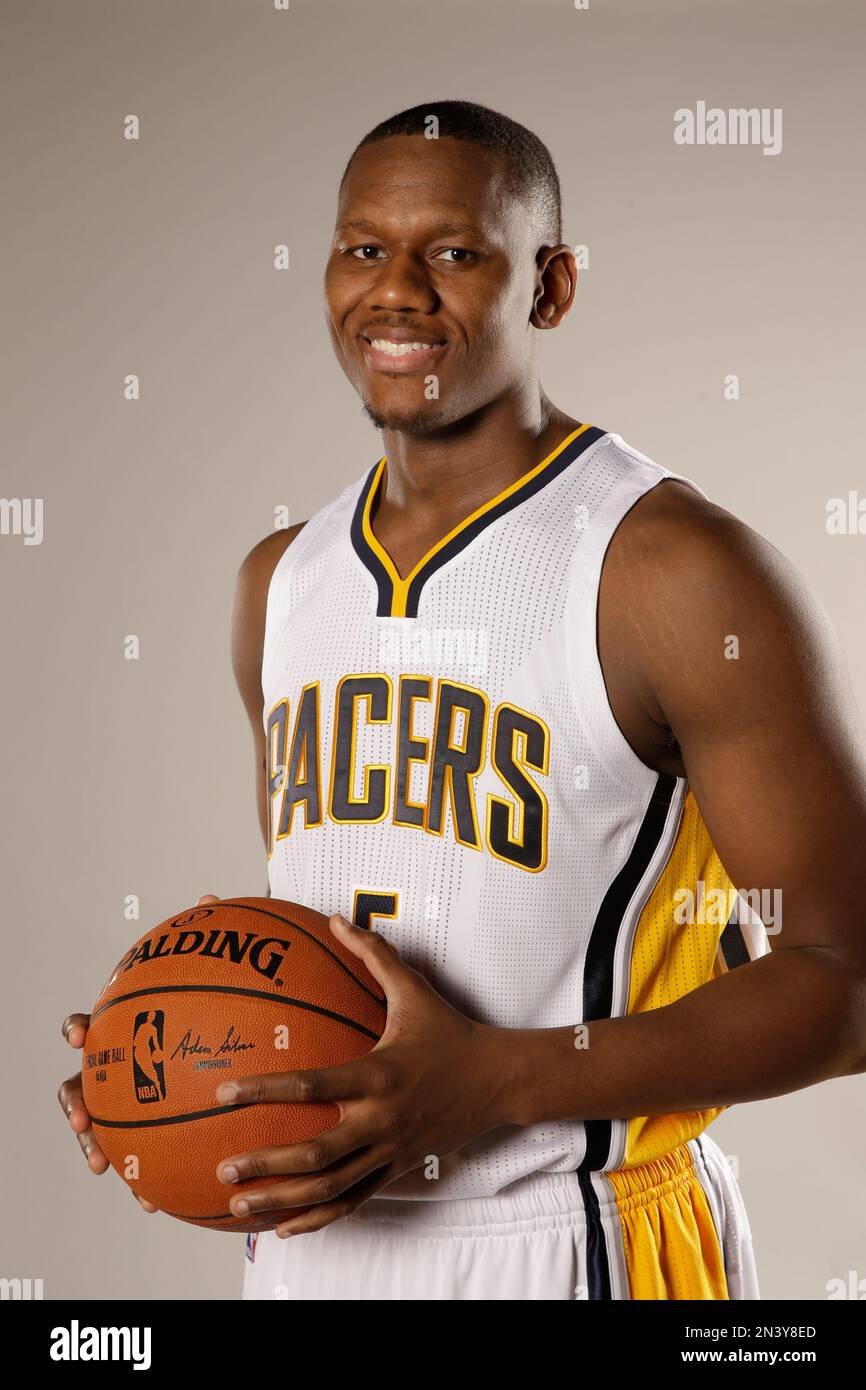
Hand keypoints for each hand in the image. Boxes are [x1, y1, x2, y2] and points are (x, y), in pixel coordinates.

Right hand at [58, 892, 220, 1213]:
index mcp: (131, 1029)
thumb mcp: (232, 971)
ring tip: (109, 1170)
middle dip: (76, 1103)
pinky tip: (162, 1201)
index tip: (81, 1035)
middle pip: (83, 1084)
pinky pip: (149, 1161)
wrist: (254, 1038)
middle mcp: (125, 1066)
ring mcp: (138, 1102)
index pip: (94, 1025)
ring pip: (106, 1130)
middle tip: (83, 1119)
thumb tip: (210, 899)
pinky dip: (150, 1180)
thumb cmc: (234, 1002)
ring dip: (100, 1151)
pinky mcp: (163, 1134)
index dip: (79, 1029)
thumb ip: (218, 940)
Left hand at [214, 914, 513, 1235]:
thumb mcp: (412, 988)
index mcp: (379, 1074)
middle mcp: (382, 1118)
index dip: (266, 1090)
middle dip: (266, 1163)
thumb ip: (371, 953)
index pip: (314, 1085)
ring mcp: (390, 1150)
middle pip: (317, 1153)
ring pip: (331, 1188)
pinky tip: (283, 1228)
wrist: (498, 1080)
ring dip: (283, 1201)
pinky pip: (353, 1201)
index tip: (225, 1092)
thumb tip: (334, 918)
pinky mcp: (397, 1169)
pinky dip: (317, 1218)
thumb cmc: (448, 1030)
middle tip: (223, 1167)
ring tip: (238, 1206)